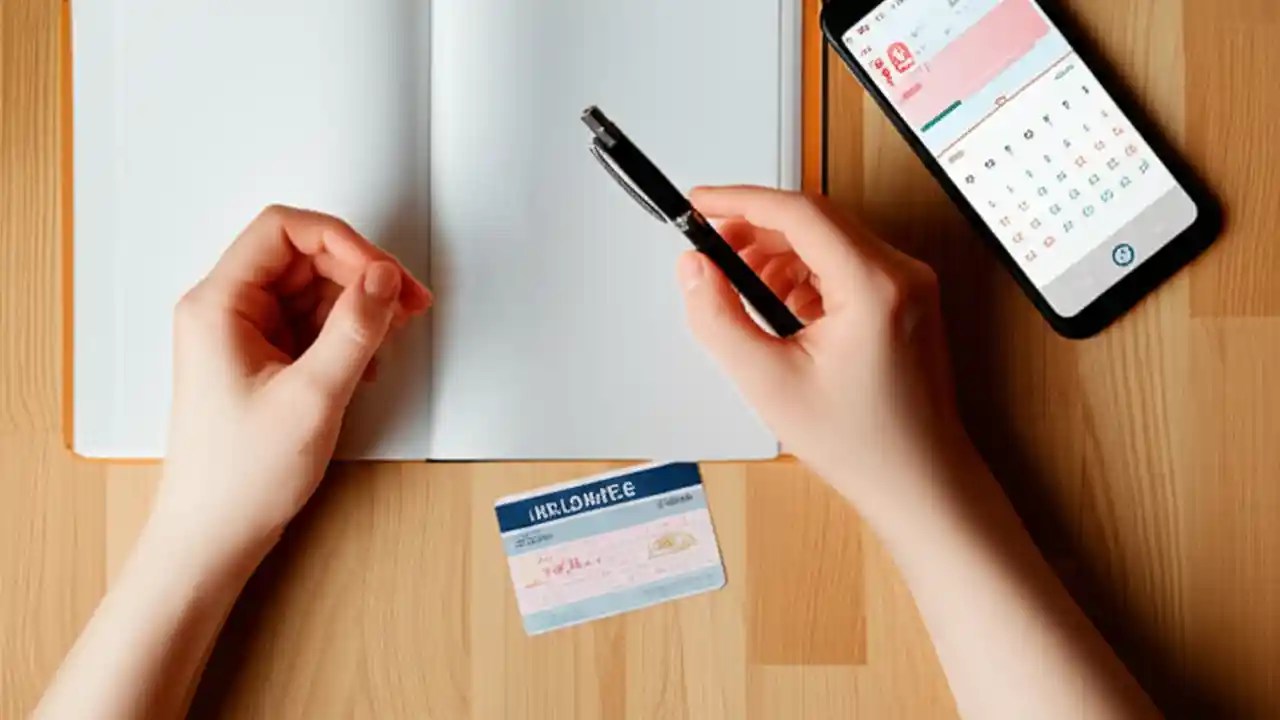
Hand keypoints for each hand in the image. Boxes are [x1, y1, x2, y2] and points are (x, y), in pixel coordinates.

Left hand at [152, 205, 431, 569]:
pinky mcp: (259, 360)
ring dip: (355, 308)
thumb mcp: (312, 396)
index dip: (342, 242)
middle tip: (406, 304)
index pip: (283, 231)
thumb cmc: (240, 477)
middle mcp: (224, 311)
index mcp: (219, 305)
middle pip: (301, 258)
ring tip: (387, 341)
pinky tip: (364, 364)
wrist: (213, 536)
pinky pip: (308, 325)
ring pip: (310, 291)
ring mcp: (241, 336)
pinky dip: (343, 335)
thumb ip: (354, 329)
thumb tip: (384, 280)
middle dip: (358, 275)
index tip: (383, 275)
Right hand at [677, 186, 965, 520]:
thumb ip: (719, 319)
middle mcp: (901, 273)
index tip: (700, 203)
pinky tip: (780, 309)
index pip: (799, 213)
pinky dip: (806, 274)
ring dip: (778, 254)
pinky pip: (846, 264)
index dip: (741, 201)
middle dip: (755, 230)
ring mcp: (909, 285)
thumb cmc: (862, 444)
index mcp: (874, 286)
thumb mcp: (769, 383)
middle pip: (815, 219)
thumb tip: (693, 269)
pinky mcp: (906, 300)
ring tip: (742, 291)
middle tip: (710, 251)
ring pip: (829, 239)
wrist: (919, 482)